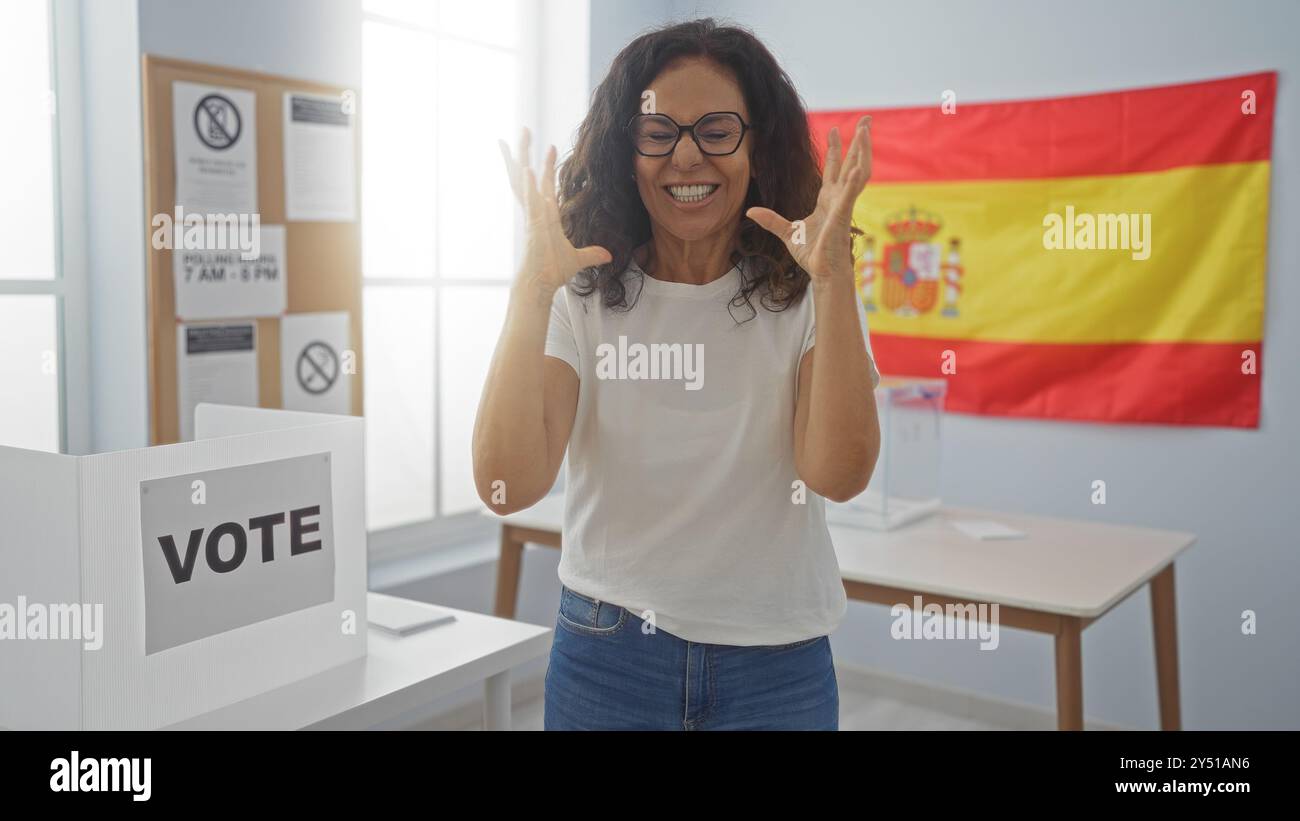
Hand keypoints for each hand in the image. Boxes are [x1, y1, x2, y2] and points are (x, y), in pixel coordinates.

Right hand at [499, 128, 611, 293]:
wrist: (541, 284)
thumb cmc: (553, 272)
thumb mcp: (578, 260)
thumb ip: (592, 254)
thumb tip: (608, 255)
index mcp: (545, 215)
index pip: (546, 184)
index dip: (547, 166)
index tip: (551, 148)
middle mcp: (536, 210)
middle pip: (528, 174)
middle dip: (526, 151)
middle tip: (524, 128)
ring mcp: (532, 215)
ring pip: (525, 179)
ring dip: (524, 156)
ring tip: (521, 135)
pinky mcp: (533, 225)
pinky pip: (529, 201)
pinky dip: (528, 185)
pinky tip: (528, 167)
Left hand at [746, 115, 872, 282]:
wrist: (822, 273)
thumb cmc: (812, 254)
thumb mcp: (787, 232)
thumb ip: (771, 219)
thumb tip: (750, 211)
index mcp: (829, 200)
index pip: (834, 169)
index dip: (835, 149)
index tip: (834, 130)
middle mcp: (839, 198)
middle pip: (852, 163)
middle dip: (859, 141)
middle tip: (865, 119)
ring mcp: (843, 206)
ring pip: (857, 173)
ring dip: (863, 152)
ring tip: (865, 131)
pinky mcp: (842, 217)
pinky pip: (850, 196)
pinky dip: (854, 180)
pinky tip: (858, 166)